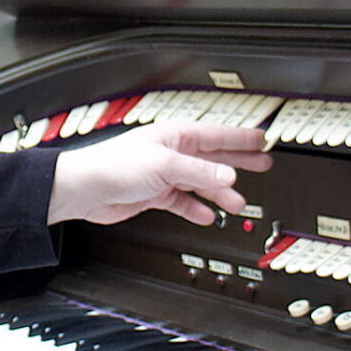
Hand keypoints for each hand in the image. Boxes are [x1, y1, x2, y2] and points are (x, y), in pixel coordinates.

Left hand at [47, 122, 272, 226]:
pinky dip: (196, 209)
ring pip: (201, 183)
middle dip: (240, 161)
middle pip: (214, 157)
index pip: (218, 135)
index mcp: (176, 136)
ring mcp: (164, 174)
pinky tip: (207, 215)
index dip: (242, 138)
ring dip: (220, 193)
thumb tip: (230, 177)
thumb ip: (200, 172)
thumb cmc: (115, 166)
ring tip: (239, 202)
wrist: (87, 189)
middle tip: (263, 164)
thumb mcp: (166, 166)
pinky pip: (183, 201)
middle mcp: (172, 153)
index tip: (263, 140)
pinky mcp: (155, 194)